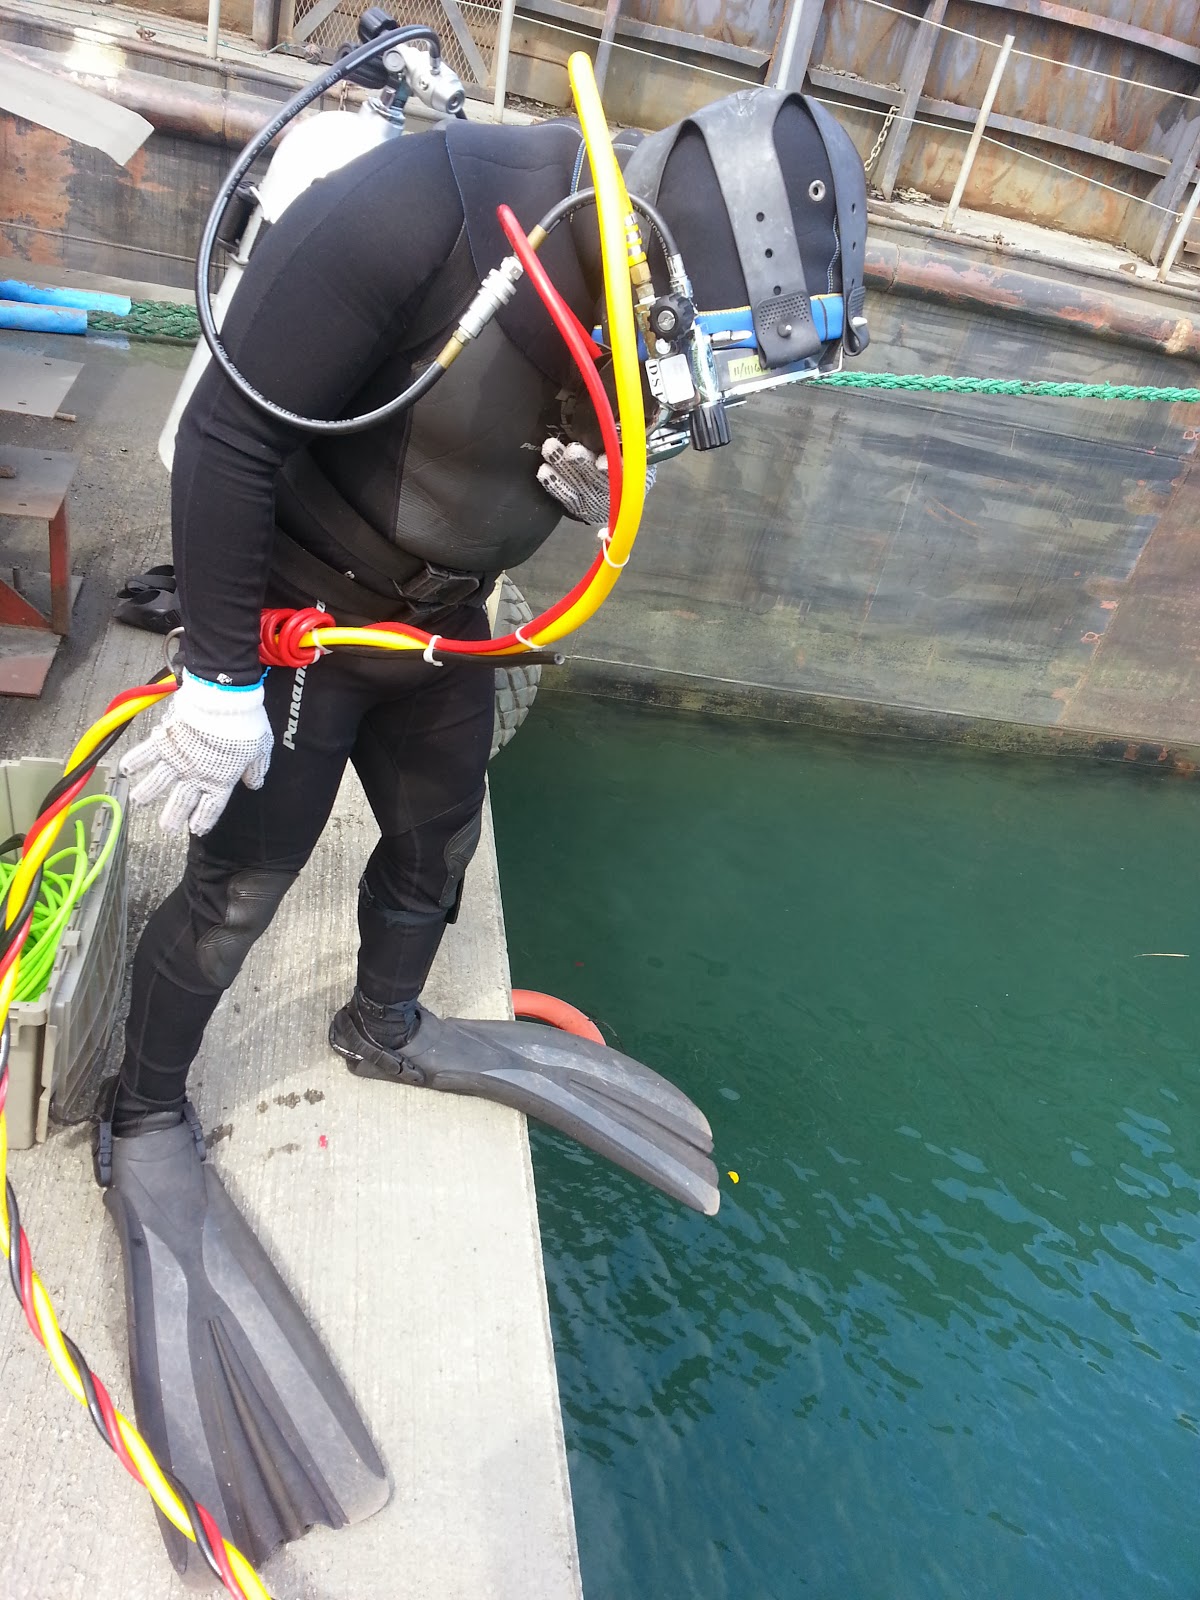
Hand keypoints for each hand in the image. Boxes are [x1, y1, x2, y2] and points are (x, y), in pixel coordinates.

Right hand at [120, 670, 273, 835]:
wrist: (223, 700)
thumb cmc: (244, 722)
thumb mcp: (261, 748)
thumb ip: (256, 768)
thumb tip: (254, 784)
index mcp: (221, 780)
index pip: (211, 807)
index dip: (203, 820)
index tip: (196, 830)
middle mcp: (196, 775)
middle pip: (182, 801)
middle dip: (174, 816)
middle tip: (167, 828)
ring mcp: (177, 759)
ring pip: (158, 782)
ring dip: (147, 793)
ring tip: (137, 802)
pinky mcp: (164, 741)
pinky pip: (145, 753)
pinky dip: (134, 760)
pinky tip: (124, 769)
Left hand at [537, 437, 654, 524]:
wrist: (621, 498)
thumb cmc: (628, 465)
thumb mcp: (639, 454)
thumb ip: (630, 442)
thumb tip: (621, 422)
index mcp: (632, 476)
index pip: (625, 471)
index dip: (613, 467)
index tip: (602, 462)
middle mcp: (612, 490)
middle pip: (597, 477)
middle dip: (583, 463)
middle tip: (572, 451)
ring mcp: (593, 499)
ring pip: (577, 483)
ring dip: (562, 466)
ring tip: (550, 448)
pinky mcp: (578, 504)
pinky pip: (565, 495)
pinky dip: (554, 484)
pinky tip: (543, 471)